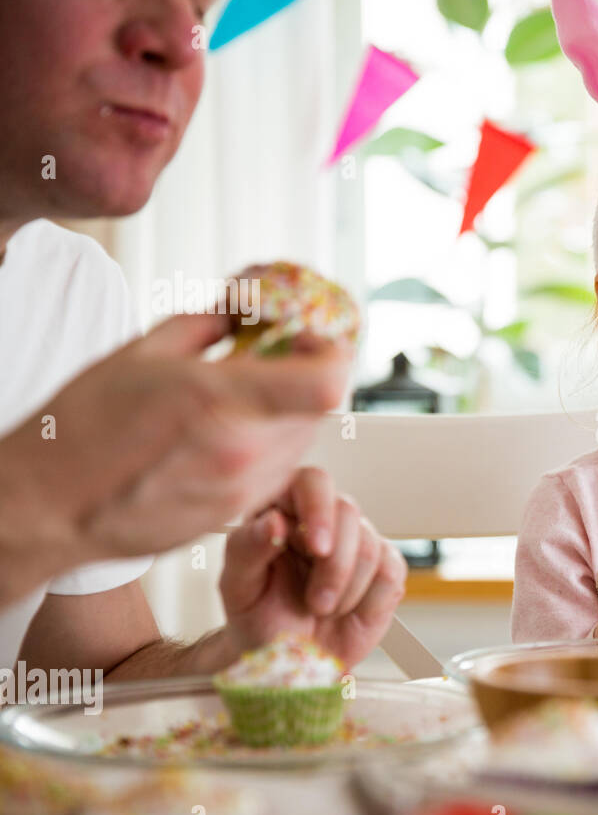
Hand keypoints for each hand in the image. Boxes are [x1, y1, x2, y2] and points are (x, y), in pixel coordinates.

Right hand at [0, 312, 349, 594]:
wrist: (50, 505)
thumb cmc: (83, 428)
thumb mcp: (142, 351)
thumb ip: (210, 321)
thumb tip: (250, 301)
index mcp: (220, 399)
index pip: (328, 382)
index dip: (331, 353)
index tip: (307, 338)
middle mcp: (244, 450)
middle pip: (322, 406)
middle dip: (306, 376)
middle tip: (272, 360)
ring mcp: (245, 488)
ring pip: (305, 439)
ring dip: (290, 412)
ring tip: (241, 398)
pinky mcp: (239, 513)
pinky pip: (280, 470)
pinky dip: (270, 446)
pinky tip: (225, 436)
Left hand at [218, 467, 406, 669]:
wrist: (291, 661)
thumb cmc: (260, 619)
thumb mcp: (238, 588)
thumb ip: (246, 549)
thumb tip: (273, 521)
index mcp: (284, 510)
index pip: (312, 481)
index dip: (319, 508)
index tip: (316, 548)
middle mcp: (324, 518)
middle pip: (349, 513)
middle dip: (334, 567)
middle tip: (315, 603)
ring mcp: (359, 541)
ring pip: (372, 546)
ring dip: (347, 590)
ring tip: (323, 609)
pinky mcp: (386, 566)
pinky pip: (392, 572)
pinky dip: (369, 601)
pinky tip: (349, 610)